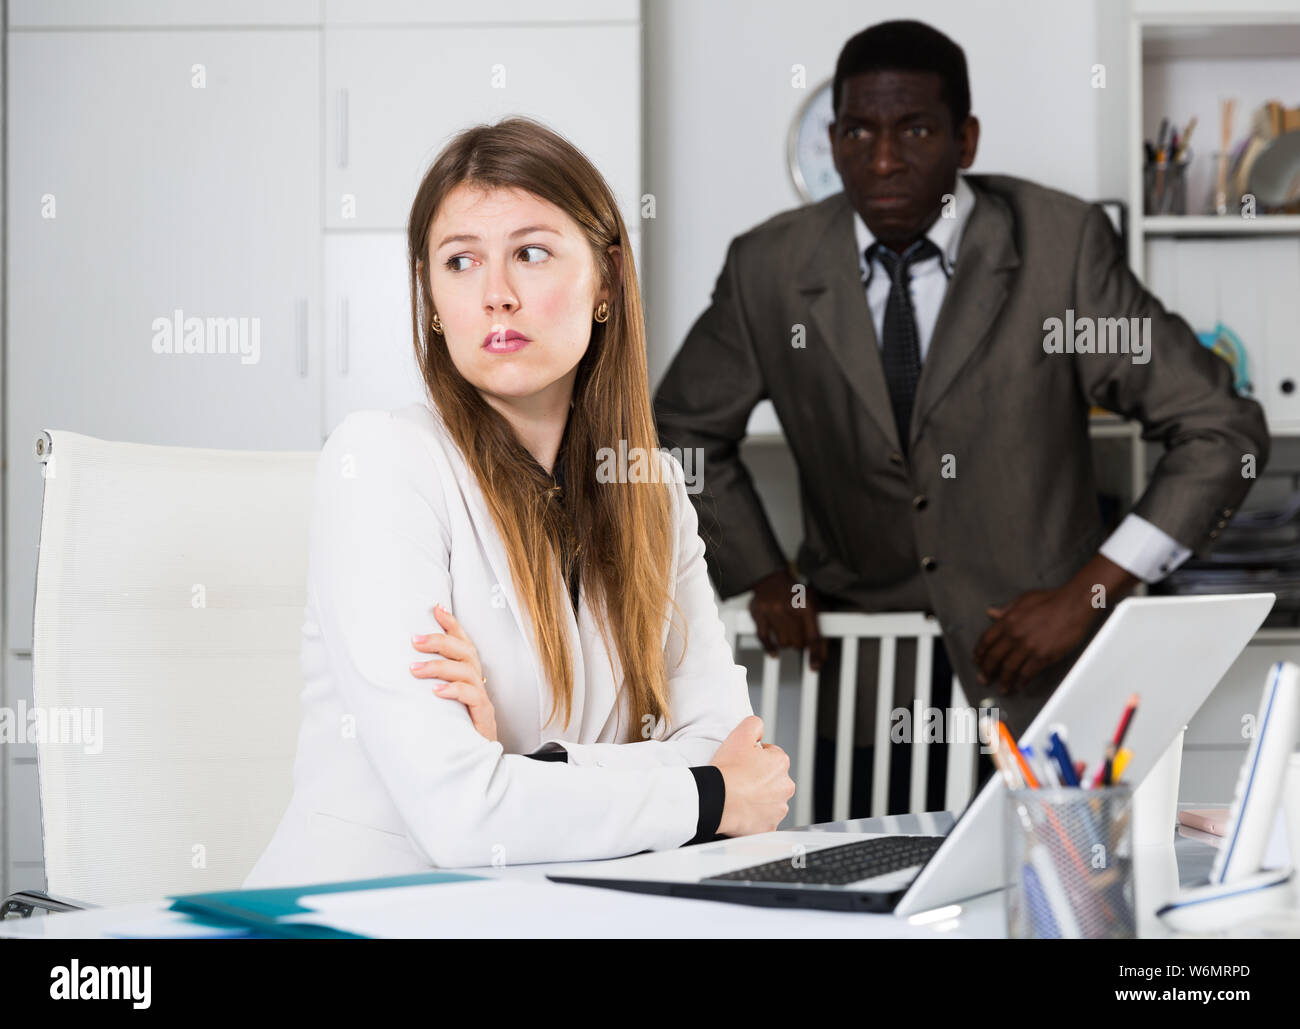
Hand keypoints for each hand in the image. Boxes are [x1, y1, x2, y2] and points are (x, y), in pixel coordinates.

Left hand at [409, 603, 496, 742]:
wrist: (475, 760)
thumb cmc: (455, 727)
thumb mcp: (440, 701)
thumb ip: (428, 683)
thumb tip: (398, 669)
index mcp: (468, 674)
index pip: (463, 642)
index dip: (451, 624)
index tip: (435, 607)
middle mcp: (477, 682)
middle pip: (465, 651)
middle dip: (440, 641)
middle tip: (414, 640)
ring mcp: (481, 698)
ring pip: (467, 671)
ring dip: (439, 666)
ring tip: (415, 669)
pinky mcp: (483, 716)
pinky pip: (473, 697)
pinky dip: (454, 691)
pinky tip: (436, 692)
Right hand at [710, 715, 794, 835]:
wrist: (717, 800)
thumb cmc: (727, 771)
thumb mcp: (739, 734)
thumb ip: (754, 724)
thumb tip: (759, 728)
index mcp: (781, 763)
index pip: (771, 755)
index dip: (754, 756)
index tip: (742, 762)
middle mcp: (786, 786)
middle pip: (772, 778)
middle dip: (759, 778)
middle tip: (739, 778)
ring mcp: (779, 808)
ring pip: (769, 799)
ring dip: (758, 797)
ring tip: (738, 795)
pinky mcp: (769, 826)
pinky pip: (763, 820)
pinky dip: (754, 816)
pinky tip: (741, 810)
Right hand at [748, 568, 827, 670]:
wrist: (770, 577)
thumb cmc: (794, 592)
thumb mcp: (812, 602)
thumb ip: (818, 625)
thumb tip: (821, 653)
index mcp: (806, 605)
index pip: (813, 637)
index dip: (816, 654)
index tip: (815, 666)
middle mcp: (789, 609)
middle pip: (798, 643)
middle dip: (801, 644)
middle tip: (800, 636)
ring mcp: (772, 612)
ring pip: (783, 643)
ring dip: (787, 642)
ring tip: (788, 632)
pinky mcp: (759, 615)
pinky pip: (764, 639)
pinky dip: (770, 648)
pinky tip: (774, 652)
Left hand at [973, 554, 1138, 693]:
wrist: (1074, 604)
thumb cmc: (1051, 599)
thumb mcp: (1023, 599)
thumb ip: (1005, 610)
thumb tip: (991, 613)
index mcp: (1008, 620)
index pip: (986, 640)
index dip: (979, 653)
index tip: (977, 661)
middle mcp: (1014, 635)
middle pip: (994, 658)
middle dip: (987, 671)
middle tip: (984, 679)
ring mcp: (1028, 646)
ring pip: (1009, 669)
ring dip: (1004, 680)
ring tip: (1003, 688)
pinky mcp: (1043, 656)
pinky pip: (1028, 673)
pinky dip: (1022, 681)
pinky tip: (1020, 685)